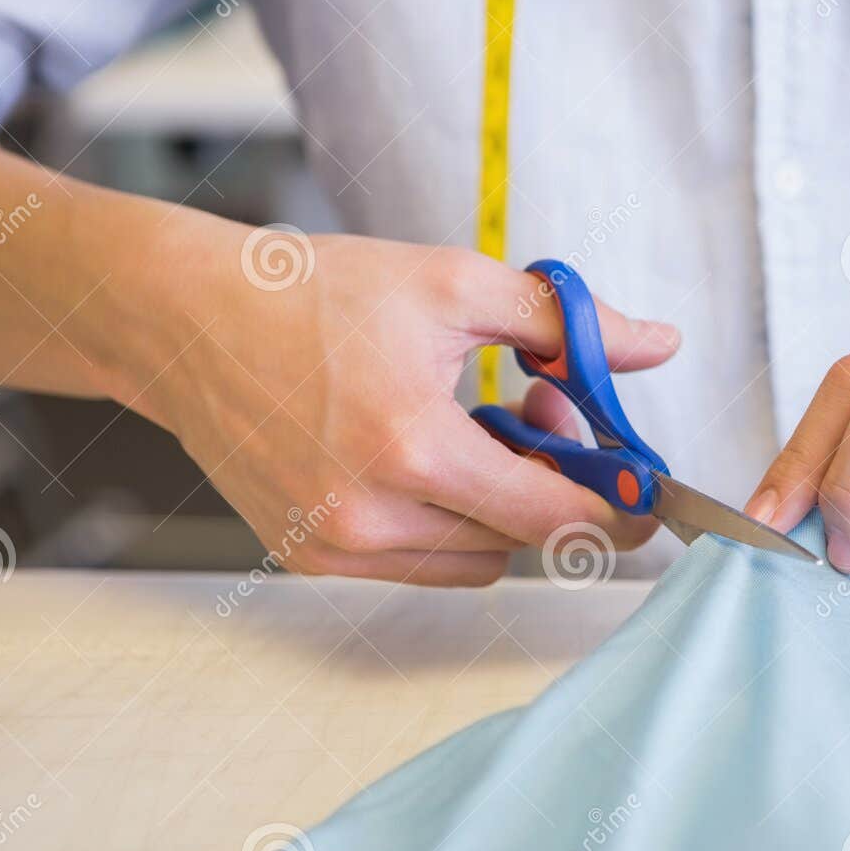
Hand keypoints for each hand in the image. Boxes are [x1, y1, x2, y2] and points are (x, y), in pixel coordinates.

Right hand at [118, 228, 678, 585]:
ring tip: (473, 424)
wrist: (190, 322)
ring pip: (478, 562)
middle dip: (553, 479)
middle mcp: (369, 515)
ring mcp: (335, 547)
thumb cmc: (315, 295)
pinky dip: (448, 524)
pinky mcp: (310, 560)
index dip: (617, 509)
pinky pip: (423, 566)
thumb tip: (659, 345)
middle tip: (537, 403)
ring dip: (499, 506)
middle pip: (522, 540)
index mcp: (412, 445)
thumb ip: (567, 323)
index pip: (554, 518)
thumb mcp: (453, 284)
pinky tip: (425, 456)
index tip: (647, 491)